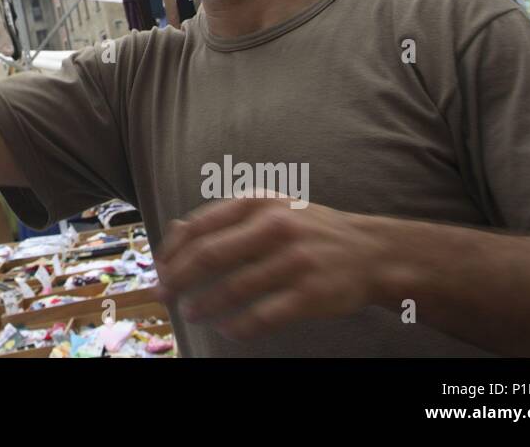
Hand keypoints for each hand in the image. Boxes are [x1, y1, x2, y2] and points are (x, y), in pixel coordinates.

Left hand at [154, 193, 392, 341]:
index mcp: (258, 201)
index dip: (173, 251)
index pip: (200, 226)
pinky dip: (239, 326)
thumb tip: (175, 231)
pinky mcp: (311, 294)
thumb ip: (224, 218)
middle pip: (209, 255)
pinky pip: (263, 316)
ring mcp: (294, 260)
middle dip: (178, 278)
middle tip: (163, 295)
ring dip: (204, 305)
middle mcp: (274, 226)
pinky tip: (227, 329)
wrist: (371, 250)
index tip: (159, 269)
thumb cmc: (308, 229)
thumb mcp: (269, 208)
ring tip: (191, 313)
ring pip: (233, 288)